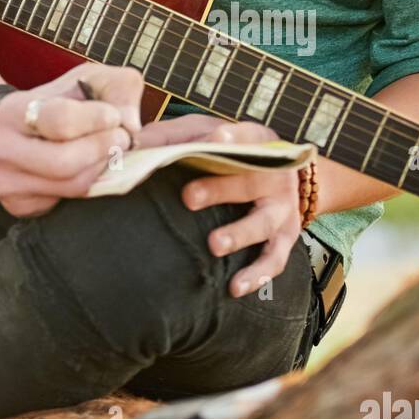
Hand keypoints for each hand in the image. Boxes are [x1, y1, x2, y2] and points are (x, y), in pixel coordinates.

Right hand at [0, 62, 144, 217]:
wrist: (5, 129)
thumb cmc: (55, 101)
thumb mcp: (84, 80)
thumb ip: (117, 88)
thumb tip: (130, 125)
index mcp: (13, 111)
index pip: (60, 120)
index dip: (96, 120)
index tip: (113, 116)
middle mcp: (2, 149)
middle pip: (65, 162)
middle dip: (104, 150)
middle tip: (121, 140)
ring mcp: (7, 182)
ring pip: (72, 186)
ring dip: (103, 169)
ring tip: (110, 153)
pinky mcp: (18, 206)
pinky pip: (67, 203)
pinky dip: (89, 187)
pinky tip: (89, 170)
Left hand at [177, 120, 303, 297]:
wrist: (279, 169)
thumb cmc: (228, 148)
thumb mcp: (204, 131)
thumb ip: (172, 136)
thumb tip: (132, 145)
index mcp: (258, 143)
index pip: (246, 136)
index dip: (233, 138)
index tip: (216, 138)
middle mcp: (275, 176)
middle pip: (249, 181)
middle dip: (219, 189)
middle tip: (188, 198)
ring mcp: (283, 208)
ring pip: (263, 223)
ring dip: (239, 234)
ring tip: (214, 245)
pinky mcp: (286, 237)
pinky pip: (274, 259)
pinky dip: (257, 274)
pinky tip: (235, 287)